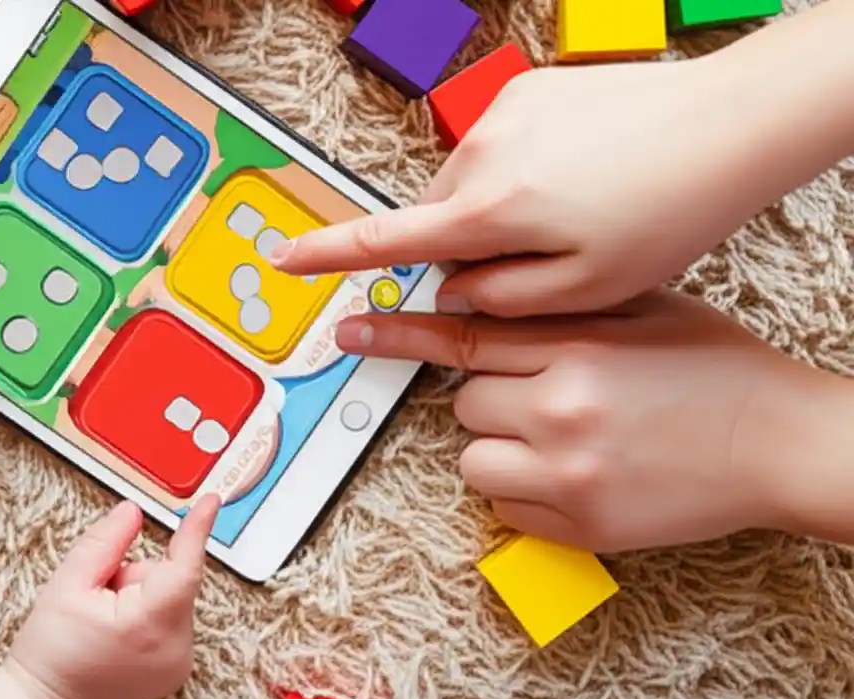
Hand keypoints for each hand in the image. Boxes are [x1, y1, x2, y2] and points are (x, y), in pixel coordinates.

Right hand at [0, 497, 219, 698]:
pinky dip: (148, 615)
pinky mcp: (177, 667)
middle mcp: (174, 647)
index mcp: (148, 624)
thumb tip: (132, 512)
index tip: (211, 501)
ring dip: (141, 596)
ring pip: (171, 597)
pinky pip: (171, 619)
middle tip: (100, 597)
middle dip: (138, 574)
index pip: (184, 566)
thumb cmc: (51, 654)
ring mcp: (179, 661)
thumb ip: (105, 543)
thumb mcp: (67, 585)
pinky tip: (118, 633)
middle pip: (172, 579)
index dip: (197, 530)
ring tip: (104, 621)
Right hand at [273, 58, 809, 316]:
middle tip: (532, 262)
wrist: (723, 126)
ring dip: (495, 207)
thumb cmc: (663, 212)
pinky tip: (578, 176)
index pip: (382, 240)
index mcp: (487, 212)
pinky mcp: (526, 90)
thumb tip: (453, 291)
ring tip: (570, 213)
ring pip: (466, 181)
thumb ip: (499, 299)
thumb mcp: (582, 290)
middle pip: (433, 216)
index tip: (284, 258)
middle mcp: (480, 156)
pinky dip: (521, 167)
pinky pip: (497, 143)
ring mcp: (501, 115)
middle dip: (461, 246)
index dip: (326, 255)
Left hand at [333, 292, 853, 550]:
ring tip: (563, 439)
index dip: (399, 333)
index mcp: (575, 346)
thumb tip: (479, 301)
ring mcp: (568, 472)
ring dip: (501, 447)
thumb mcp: (637, 310)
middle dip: (494, 397)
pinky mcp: (578, 525)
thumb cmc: (713, 371)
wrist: (777, 443)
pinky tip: (576, 472)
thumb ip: (556, 308)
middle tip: (549, 396)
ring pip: (473, 458)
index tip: (352, 331)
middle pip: (464, 401)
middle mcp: (562, 408)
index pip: (460, 337)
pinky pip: (504, 505)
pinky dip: (525, 490)